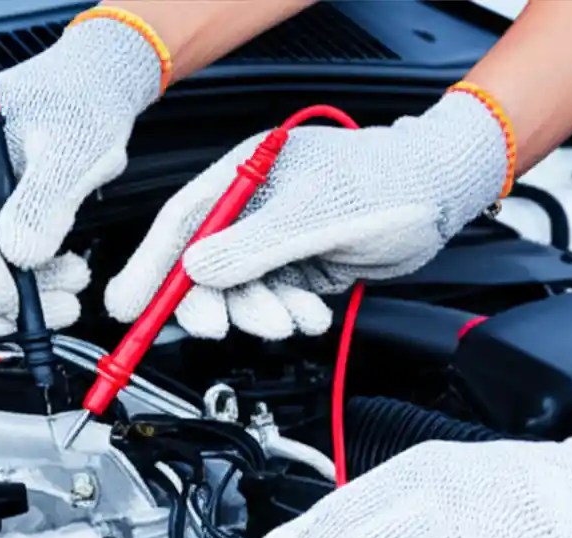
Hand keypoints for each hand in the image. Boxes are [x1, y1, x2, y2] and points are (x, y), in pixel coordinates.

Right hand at [0, 17, 161, 336]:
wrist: (95, 86)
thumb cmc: (82, 100)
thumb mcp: (73, 146)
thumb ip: (44, 200)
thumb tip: (20, 255)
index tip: (11, 299)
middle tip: (50, 313)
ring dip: (19, 295)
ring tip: (72, 291)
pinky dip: (26, 283)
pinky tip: (62, 277)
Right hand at [105, 92, 508, 339]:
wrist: (443, 194)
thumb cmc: (388, 182)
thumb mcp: (313, 214)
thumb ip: (252, 246)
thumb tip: (196, 271)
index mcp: (244, 176)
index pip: (180, 223)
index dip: (148, 266)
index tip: (127, 305)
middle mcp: (253, 208)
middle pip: (204, 265)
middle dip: (210, 301)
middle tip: (215, 326)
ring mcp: (276, 239)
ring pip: (242, 291)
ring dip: (257, 314)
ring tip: (287, 318)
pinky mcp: (300, 265)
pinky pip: (275, 300)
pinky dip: (288, 316)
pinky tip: (310, 314)